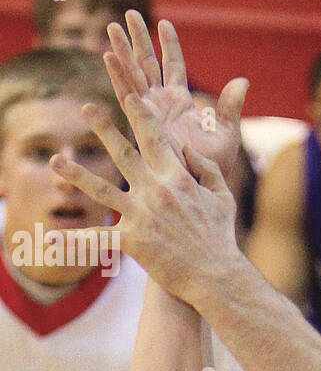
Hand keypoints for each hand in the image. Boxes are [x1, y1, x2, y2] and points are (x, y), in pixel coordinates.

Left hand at [50, 92, 240, 306]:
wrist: (216, 275)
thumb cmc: (220, 236)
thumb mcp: (222, 196)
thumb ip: (206, 167)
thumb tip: (186, 147)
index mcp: (178, 178)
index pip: (156, 139)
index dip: (141, 115)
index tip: (128, 95)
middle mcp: (157, 192)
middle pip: (124, 154)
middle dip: (104, 129)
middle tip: (86, 107)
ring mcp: (142, 216)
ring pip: (102, 190)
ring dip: (76, 175)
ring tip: (56, 161)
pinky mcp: (132, 242)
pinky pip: (97, 239)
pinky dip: (73, 241)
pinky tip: (49, 240)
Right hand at [105, 11, 248, 184]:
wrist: (200, 186)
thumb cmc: (214, 166)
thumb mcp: (227, 131)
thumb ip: (231, 106)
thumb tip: (243, 81)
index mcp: (181, 102)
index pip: (173, 66)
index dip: (169, 45)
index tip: (165, 24)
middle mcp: (161, 103)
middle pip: (147, 64)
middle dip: (138, 40)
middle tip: (128, 14)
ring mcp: (150, 110)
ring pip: (134, 74)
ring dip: (122, 50)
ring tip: (112, 26)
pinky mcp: (142, 120)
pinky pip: (127, 93)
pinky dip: (118, 75)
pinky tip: (109, 56)